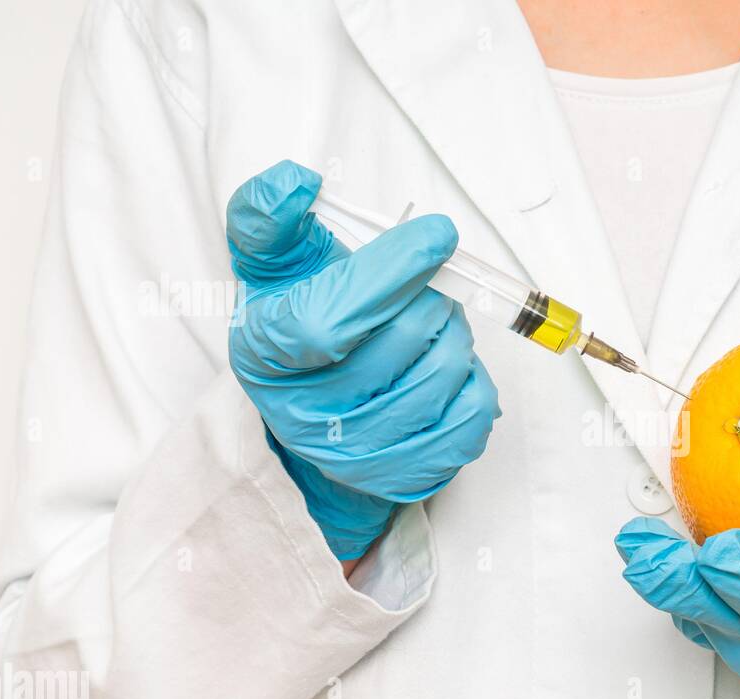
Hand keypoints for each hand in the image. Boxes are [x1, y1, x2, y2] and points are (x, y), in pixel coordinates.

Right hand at [226, 160, 500, 557]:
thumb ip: (270, 218)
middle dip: (431, 295)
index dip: (390, 272)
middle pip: (403, 338)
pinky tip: (442, 367)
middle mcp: (305, 417)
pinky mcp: (412, 473)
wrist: (317, 416)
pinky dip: (473, 377)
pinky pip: (475, 411)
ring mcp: (360, 454)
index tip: (436, 235)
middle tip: (426, 286)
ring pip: (446, 370)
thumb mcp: (272, 270)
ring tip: (431, 326)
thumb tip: (295, 184)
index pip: (329, 320)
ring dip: (454, 332)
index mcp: (264, 355)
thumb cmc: (300, 326)